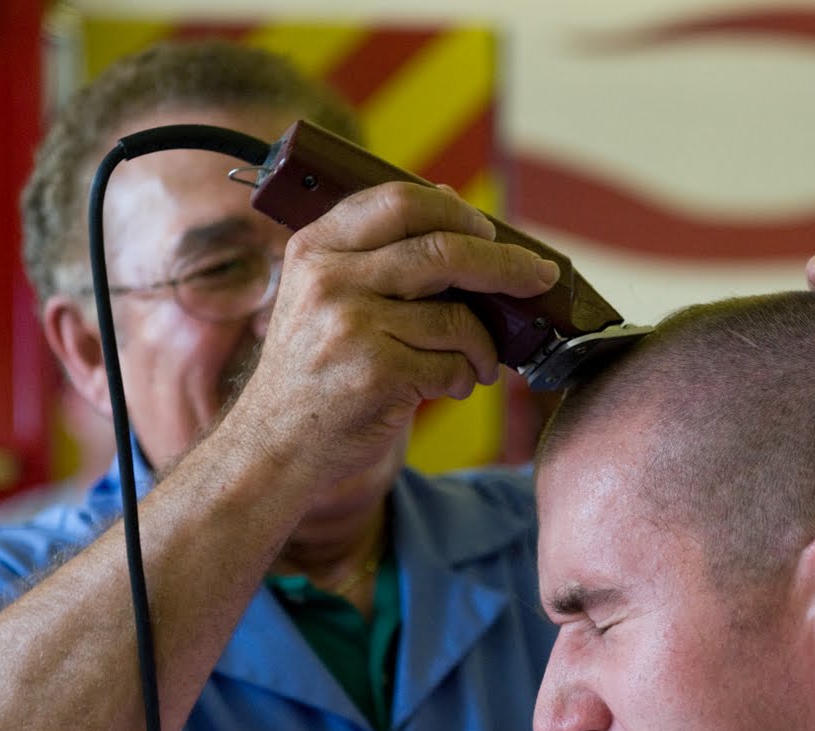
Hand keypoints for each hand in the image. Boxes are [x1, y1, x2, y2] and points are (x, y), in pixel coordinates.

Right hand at [237, 181, 559, 480]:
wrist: (276, 444)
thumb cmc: (315, 368)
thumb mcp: (324, 295)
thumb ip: (375, 252)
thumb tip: (451, 203)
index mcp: (317, 247)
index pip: (401, 202)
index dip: (458, 212)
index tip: (491, 232)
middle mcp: (330, 280)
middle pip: (444, 251)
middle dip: (506, 266)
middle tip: (537, 278)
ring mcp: (351, 327)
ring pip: (457, 318)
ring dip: (485, 346)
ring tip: (478, 364)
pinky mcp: (376, 374)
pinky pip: (452, 365)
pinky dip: (463, 378)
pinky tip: (448, 387)